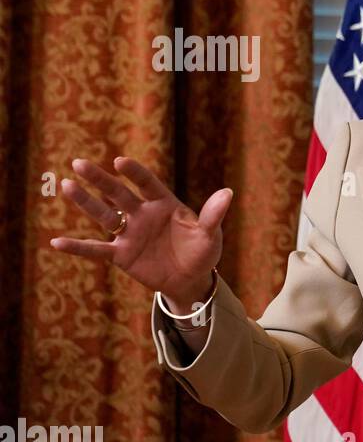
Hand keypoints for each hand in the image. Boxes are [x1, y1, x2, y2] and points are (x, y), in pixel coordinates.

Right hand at [48, 157, 232, 305]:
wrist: (191, 279)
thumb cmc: (202, 251)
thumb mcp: (209, 234)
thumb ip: (213, 215)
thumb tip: (228, 192)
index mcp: (164, 204)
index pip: (147, 184)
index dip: (134, 173)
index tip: (120, 162)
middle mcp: (142, 214)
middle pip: (118, 193)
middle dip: (100, 179)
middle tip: (79, 163)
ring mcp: (129, 233)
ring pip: (103, 215)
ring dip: (86, 202)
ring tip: (67, 185)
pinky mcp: (121, 254)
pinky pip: (96, 249)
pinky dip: (77, 247)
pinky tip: (56, 242)